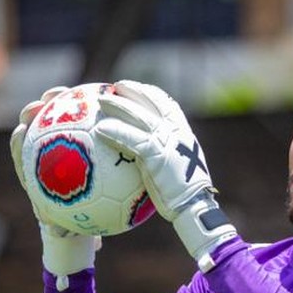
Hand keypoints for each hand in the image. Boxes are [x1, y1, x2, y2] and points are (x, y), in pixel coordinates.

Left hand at [11, 86, 100, 290]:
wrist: (83, 220)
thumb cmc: (75, 226)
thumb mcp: (70, 230)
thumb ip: (62, 229)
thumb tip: (56, 231)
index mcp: (36, 175)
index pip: (22, 154)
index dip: (19, 141)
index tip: (21, 131)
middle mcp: (44, 157)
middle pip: (34, 130)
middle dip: (34, 112)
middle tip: (43, 103)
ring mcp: (60, 147)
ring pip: (56, 121)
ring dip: (60, 104)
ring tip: (69, 92)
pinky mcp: (78, 142)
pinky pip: (81, 124)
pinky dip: (88, 113)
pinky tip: (102, 102)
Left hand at [95, 81, 236, 270]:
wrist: (193, 207)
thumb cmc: (182, 197)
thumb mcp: (175, 172)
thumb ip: (161, 160)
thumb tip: (144, 162)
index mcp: (182, 133)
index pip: (168, 105)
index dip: (151, 94)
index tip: (136, 88)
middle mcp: (176, 132)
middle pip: (153, 102)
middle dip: (134, 90)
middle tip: (116, 86)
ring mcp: (168, 141)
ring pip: (140, 115)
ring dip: (119, 104)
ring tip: (100, 99)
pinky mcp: (157, 154)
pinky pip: (132, 138)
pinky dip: (116, 131)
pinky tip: (99, 129)